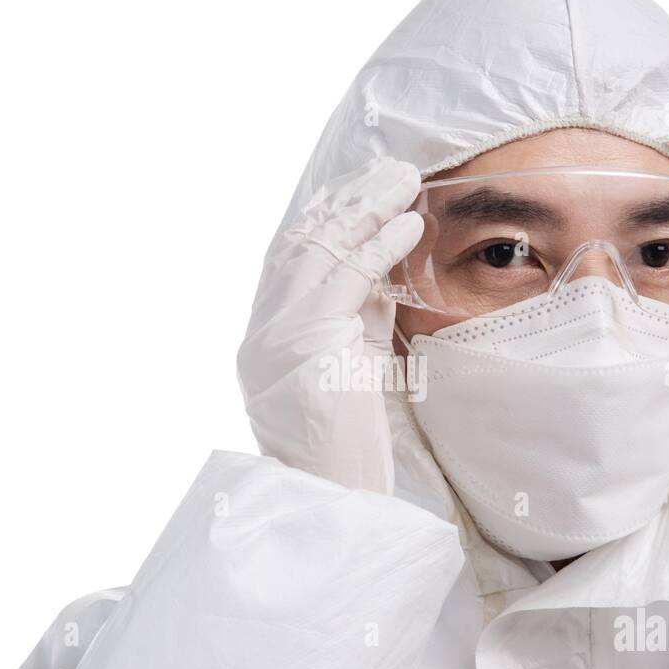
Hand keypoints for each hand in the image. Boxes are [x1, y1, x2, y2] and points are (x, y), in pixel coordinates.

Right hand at [237, 157, 422, 492]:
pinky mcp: (306, 344)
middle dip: (345, 201)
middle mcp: (262, 332)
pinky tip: (407, 225)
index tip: (360, 188)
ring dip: (364, 209)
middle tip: (388, 169)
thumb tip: (383, 268)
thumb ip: (359, 319)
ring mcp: (277, 336)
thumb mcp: (352, 368)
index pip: (290, 259)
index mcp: (266, 338)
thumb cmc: (348, 447)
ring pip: (318, 250)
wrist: (334, 498)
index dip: (326, 217)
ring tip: (402, 181)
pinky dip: (378, 246)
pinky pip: (346, 279)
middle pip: (300, 243)